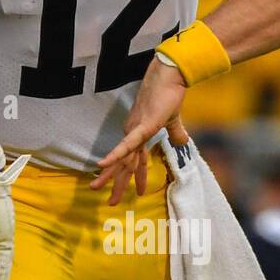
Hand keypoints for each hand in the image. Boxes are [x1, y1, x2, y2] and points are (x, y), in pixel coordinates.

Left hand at [91, 57, 188, 206]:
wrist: (169, 77)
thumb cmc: (169, 95)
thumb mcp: (173, 120)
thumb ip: (176, 132)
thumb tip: (183, 141)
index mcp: (138, 134)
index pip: (136, 160)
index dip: (136, 177)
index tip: (138, 192)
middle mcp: (132, 134)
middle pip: (124, 164)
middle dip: (115, 183)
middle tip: (109, 202)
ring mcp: (135, 130)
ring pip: (121, 158)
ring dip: (110, 175)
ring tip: (96, 188)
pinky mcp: (141, 126)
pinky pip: (126, 145)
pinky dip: (114, 155)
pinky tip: (102, 164)